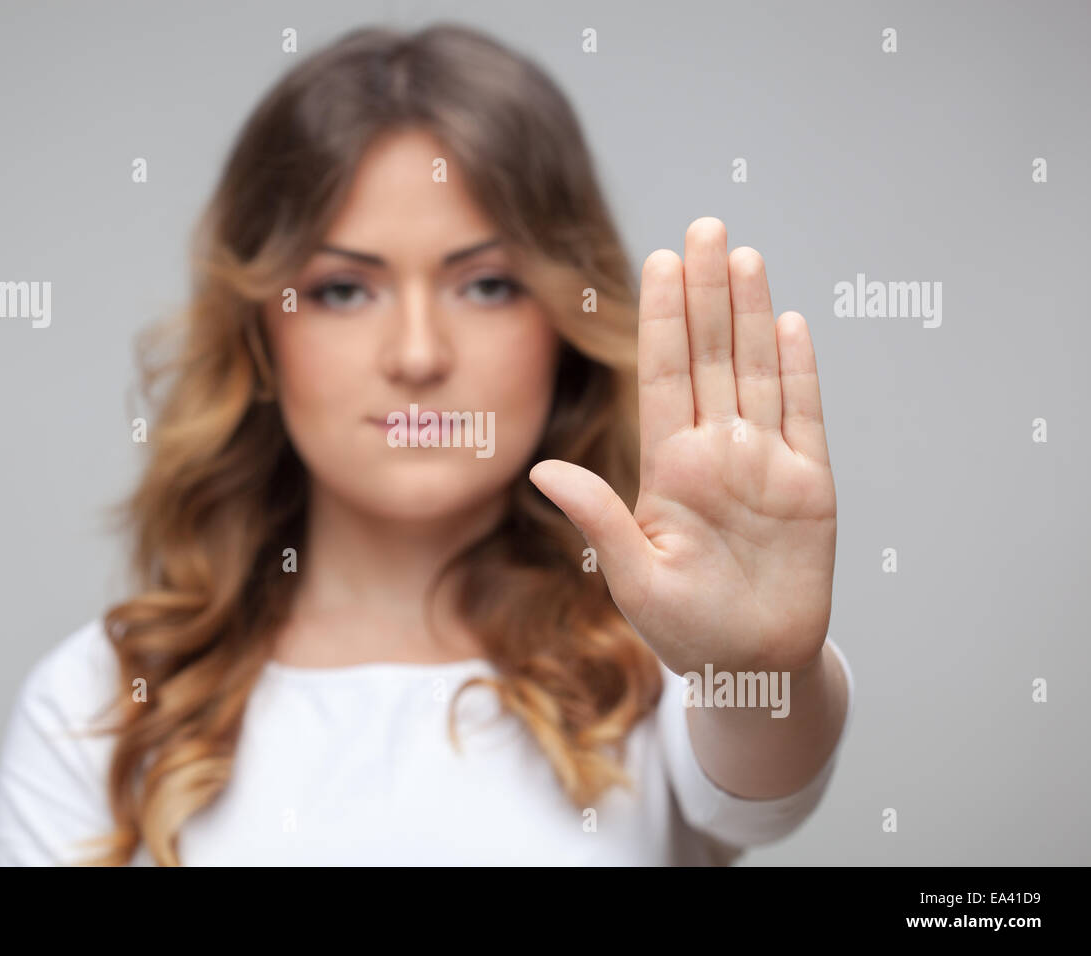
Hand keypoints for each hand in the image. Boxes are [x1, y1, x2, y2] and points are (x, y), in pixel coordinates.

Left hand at [530, 217, 836, 676]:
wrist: (751, 668)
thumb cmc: (685, 629)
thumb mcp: (634, 578)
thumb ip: (598, 518)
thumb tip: (542, 467)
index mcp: (668, 467)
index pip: (663, 374)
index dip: (662, 317)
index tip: (659, 260)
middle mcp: (716, 451)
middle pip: (710, 355)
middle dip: (706, 291)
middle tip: (705, 226)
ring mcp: (764, 463)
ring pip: (756, 370)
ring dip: (751, 312)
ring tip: (744, 254)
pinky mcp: (808, 485)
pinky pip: (804, 415)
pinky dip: (800, 370)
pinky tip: (790, 322)